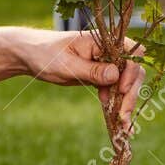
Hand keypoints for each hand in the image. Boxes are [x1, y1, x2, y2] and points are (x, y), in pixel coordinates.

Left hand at [24, 30, 145, 125]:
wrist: (32, 56)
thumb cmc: (47, 55)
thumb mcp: (68, 65)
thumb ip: (92, 70)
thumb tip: (116, 75)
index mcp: (102, 41)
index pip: (130, 53)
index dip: (131, 71)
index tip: (123, 89)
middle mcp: (108, 51)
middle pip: (132, 71)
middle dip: (130, 93)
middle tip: (123, 116)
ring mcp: (105, 63)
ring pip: (125, 82)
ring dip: (125, 101)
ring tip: (122, 123)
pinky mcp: (99, 75)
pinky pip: (114, 88)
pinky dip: (116, 102)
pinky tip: (114, 116)